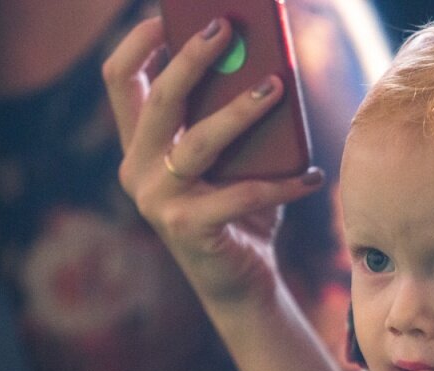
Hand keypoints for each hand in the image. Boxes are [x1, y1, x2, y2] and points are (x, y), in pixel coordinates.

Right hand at [103, 16, 324, 305]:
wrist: (240, 281)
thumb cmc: (239, 210)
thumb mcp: (233, 158)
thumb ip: (234, 118)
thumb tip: (268, 65)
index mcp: (139, 145)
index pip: (120, 80)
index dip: (140, 42)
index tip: (170, 16)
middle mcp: (136, 170)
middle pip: (160, 99)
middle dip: (192, 58)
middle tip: (227, 29)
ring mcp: (157, 200)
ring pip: (200, 141)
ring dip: (241, 110)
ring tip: (278, 85)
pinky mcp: (187, 227)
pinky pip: (242, 193)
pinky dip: (283, 184)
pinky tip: (313, 176)